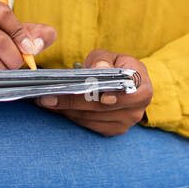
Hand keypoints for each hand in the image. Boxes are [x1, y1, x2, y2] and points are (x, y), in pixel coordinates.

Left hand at [36, 49, 151, 136]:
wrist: (129, 84)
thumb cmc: (118, 67)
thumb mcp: (112, 56)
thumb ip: (104, 59)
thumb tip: (100, 68)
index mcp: (142, 88)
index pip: (122, 93)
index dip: (103, 93)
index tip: (82, 90)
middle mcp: (136, 110)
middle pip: (99, 107)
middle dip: (70, 100)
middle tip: (46, 97)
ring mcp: (125, 123)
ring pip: (90, 118)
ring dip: (67, 110)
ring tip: (47, 101)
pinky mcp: (114, 131)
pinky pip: (89, 125)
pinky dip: (72, 116)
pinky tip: (58, 108)